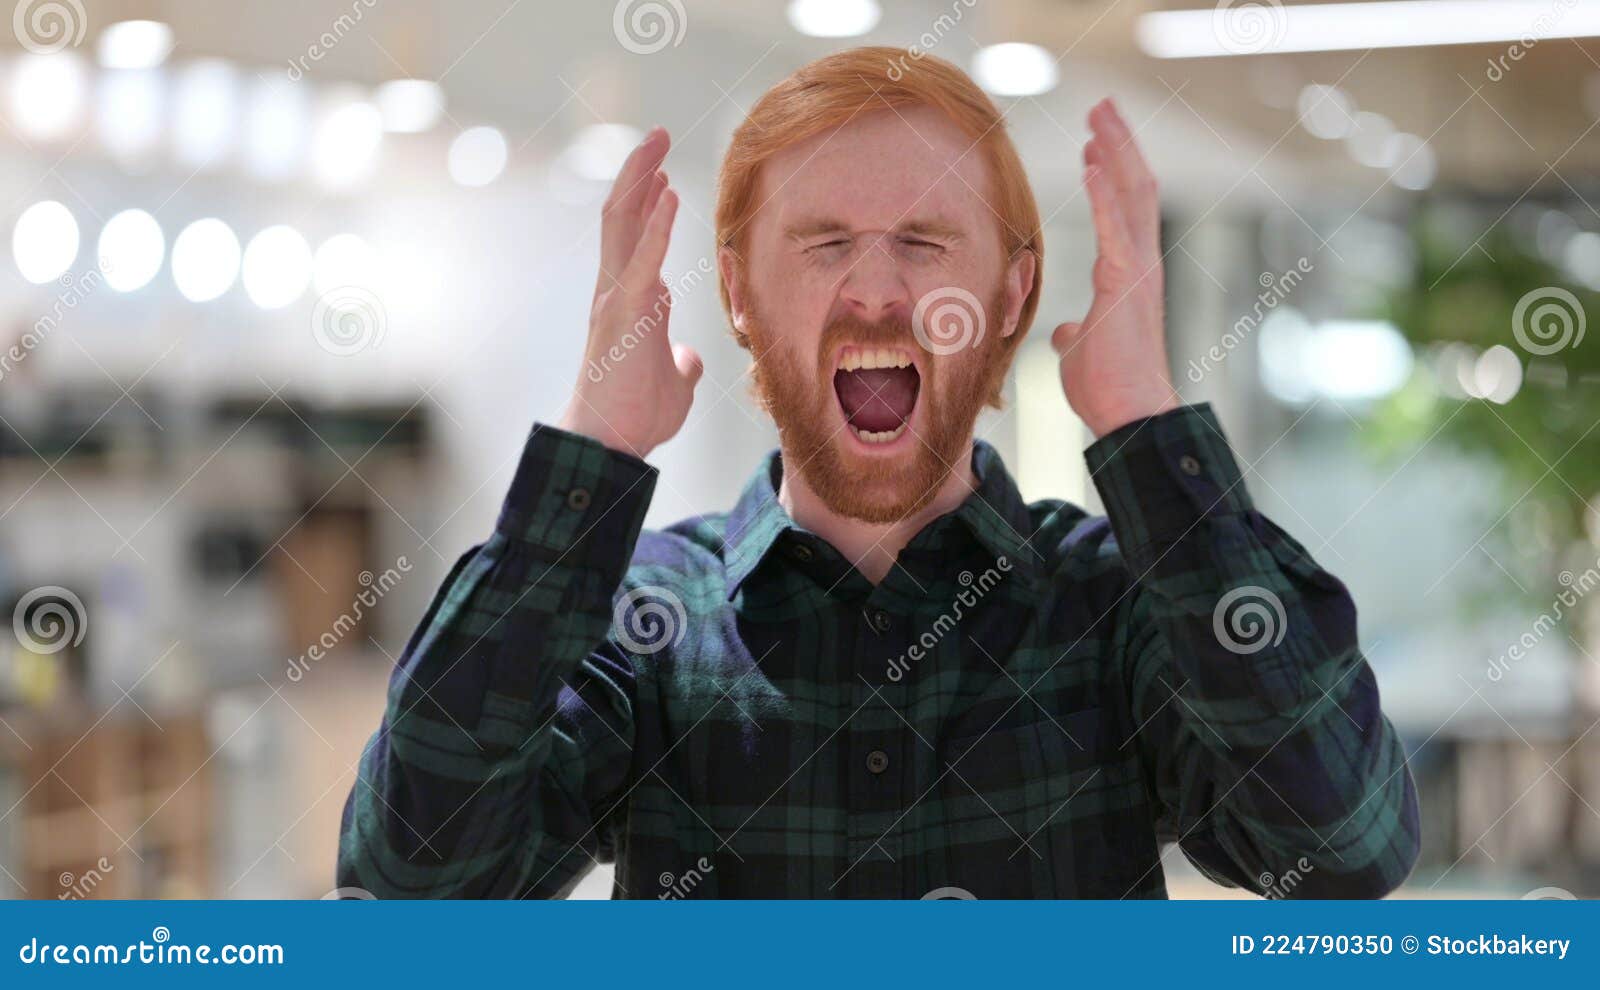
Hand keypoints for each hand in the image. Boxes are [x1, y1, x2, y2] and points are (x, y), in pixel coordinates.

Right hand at [557, 127, 702, 457]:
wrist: (611, 445)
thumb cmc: (637, 416)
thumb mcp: (675, 383)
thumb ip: (681, 363)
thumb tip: (690, 357)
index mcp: (631, 301)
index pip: (636, 238)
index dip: (649, 204)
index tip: (666, 176)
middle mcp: (617, 290)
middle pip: (622, 216)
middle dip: (639, 172)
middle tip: (658, 133)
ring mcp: (616, 298)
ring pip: (621, 224)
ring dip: (639, 179)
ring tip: (657, 142)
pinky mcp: (623, 314)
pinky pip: (641, 260)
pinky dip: (656, 225)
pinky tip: (669, 193)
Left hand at [1053, 99, 1178, 438]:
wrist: (1129, 415)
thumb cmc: (1107, 386)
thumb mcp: (1082, 351)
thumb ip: (1077, 333)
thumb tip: (1067, 332)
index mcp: (1128, 274)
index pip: (1122, 211)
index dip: (1109, 174)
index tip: (1093, 144)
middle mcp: (1140, 264)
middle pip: (1133, 189)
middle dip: (1117, 145)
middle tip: (1102, 108)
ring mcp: (1137, 272)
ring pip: (1130, 196)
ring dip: (1114, 152)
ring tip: (1099, 116)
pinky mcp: (1124, 285)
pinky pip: (1113, 230)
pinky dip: (1102, 195)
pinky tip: (1091, 162)